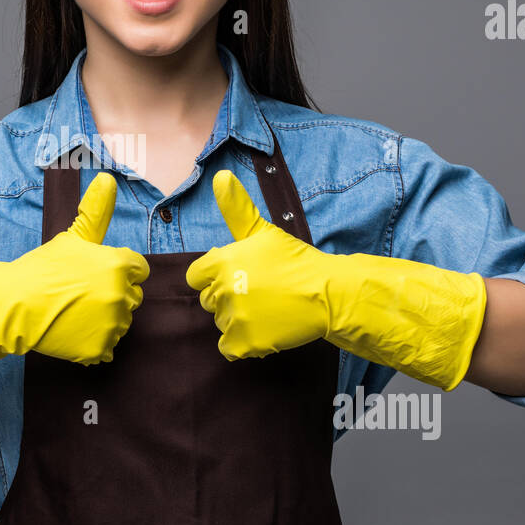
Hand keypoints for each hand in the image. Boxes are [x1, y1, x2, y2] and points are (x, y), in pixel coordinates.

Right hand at [0, 172, 148, 414]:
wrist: (13, 305)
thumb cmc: (42, 268)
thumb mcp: (72, 237)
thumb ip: (96, 210)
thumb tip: (108, 178)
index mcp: (120, 265)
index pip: (139, 270)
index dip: (117, 270)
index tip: (93, 275)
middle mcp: (122, 295)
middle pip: (131, 296)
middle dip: (111, 295)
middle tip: (79, 294)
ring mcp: (113, 325)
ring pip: (121, 323)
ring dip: (104, 320)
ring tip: (74, 312)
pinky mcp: (100, 349)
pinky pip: (106, 348)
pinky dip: (92, 344)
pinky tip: (72, 331)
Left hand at [186, 170, 486, 389]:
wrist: (329, 294)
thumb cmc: (296, 261)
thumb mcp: (264, 231)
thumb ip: (236, 207)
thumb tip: (220, 176)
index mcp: (221, 262)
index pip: (196, 277)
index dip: (216, 277)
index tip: (241, 277)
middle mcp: (223, 290)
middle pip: (209, 301)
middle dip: (230, 298)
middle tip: (261, 293)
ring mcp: (234, 319)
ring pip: (221, 324)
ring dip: (239, 321)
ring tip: (268, 310)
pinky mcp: (246, 343)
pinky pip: (228, 348)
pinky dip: (243, 344)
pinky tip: (263, 330)